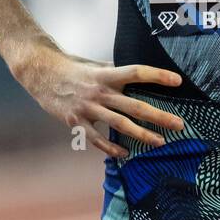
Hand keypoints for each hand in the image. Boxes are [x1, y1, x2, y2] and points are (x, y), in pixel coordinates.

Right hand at [12, 41, 183, 156]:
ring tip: (160, 142)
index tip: (177, 81)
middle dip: (159, 116)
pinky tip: (125, 154)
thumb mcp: (95, 66)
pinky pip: (97, 139)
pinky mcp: (76, 121)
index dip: (157, 76)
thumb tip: (138, 75)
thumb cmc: (72, 68)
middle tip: (179, 124)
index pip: (137, 72)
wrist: (40, 73)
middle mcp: (99, 91)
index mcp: (106, 74)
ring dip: (141, 135)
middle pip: (134, 105)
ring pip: (120, 124)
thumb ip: (115, 72)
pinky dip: (111, 147)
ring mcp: (88, 108)